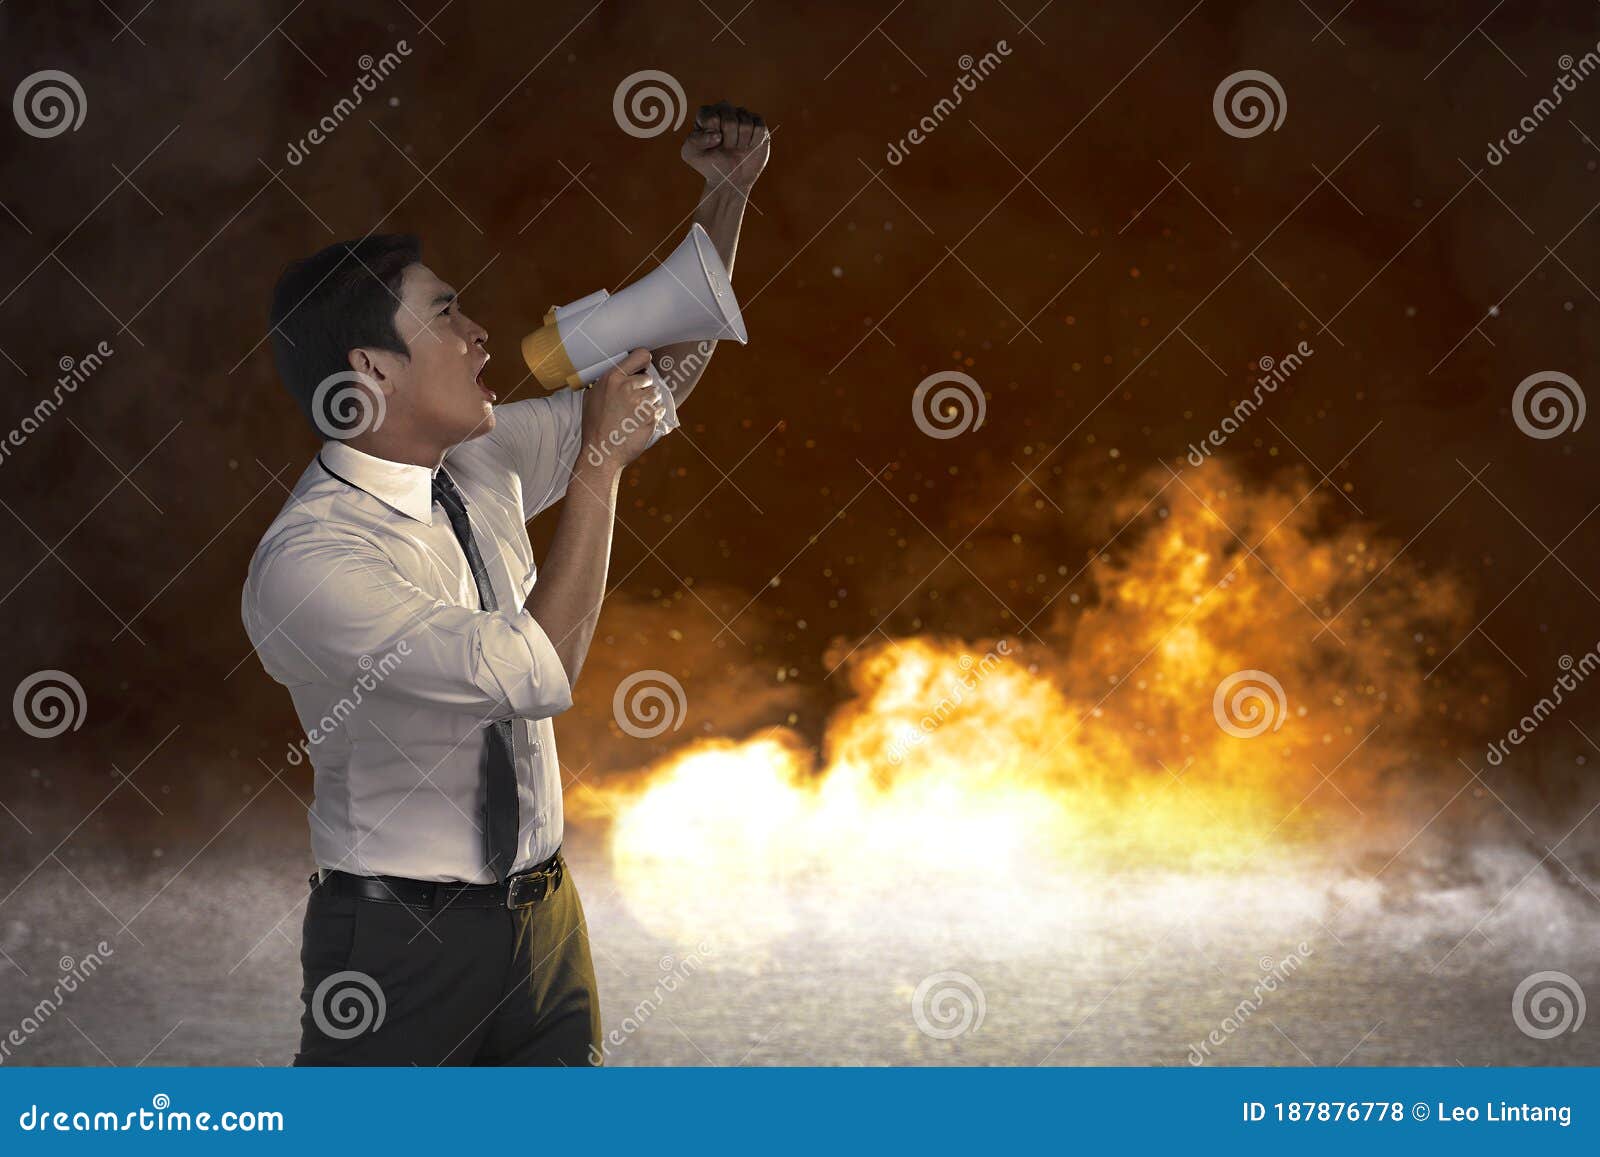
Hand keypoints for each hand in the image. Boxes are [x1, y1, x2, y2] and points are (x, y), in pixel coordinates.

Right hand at [579, 349, 662, 473]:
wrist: (602, 453)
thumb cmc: (595, 427)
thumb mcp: (591, 397)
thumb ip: (605, 382)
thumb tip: (617, 374)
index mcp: (612, 378)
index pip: (640, 356)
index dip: (644, 362)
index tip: (643, 368)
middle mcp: (627, 386)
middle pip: (648, 379)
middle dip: (643, 389)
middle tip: (632, 404)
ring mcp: (640, 401)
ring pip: (655, 394)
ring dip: (649, 403)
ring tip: (634, 415)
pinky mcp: (650, 416)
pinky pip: (660, 409)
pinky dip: (654, 415)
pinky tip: (640, 423)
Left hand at [681, 100, 768, 194]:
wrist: (730, 179)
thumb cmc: (709, 164)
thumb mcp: (691, 154)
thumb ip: (695, 140)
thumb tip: (717, 135)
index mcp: (706, 114)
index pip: (712, 118)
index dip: (713, 135)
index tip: (712, 145)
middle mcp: (724, 110)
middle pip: (730, 120)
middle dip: (728, 140)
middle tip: (725, 149)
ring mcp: (742, 116)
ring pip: (746, 123)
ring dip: (741, 142)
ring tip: (736, 148)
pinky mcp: (758, 123)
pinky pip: (759, 127)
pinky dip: (754, 141)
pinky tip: (748, 146)